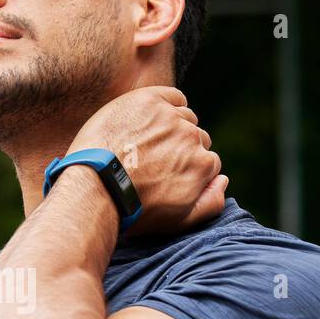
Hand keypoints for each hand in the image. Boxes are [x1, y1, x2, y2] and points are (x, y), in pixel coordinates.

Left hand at [65, 86, 226, 237]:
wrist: (95, 188)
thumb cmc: (133, 210)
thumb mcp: (178, 222)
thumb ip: (211, 203)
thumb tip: (224, 180)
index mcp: (204, 165)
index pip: (208, 162)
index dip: (188, 170)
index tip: (167, 176)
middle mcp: (192, 137)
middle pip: (197, 138)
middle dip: (181, 149)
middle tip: (154, 162)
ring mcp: (170, 117)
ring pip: (185, 117)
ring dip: (173, 127)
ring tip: (146, 144)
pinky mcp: (148, 100)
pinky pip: (172, 96)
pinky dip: (167, 105)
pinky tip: (151, 119)